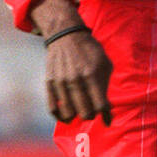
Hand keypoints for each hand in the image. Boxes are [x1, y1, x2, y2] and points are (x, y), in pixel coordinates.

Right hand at [30, 0, 112, 124]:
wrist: (66, 35)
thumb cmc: (90, 51)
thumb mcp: (105, 63)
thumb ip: (106, 86)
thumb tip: (107, 109)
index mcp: (92, 75)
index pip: (100, 106)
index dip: (106, 116)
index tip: (107, 121)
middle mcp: (75, 81)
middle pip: (85, 114)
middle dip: (92, 116)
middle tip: (93, 110)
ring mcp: (60, 83)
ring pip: (69, 114)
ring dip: (77, 115)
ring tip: (81, 110)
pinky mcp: (49, 83)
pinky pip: (53, 109)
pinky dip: (60, 116)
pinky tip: (67, 114)